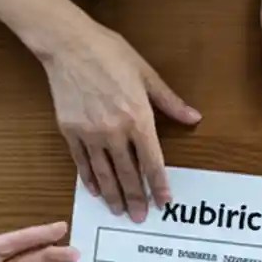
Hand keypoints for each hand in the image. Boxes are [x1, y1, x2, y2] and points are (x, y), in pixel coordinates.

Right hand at [40, 20, 201, 221]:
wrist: (68, 44)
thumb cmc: (109, 53)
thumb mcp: (146, 74)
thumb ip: (170, 102)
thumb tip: (193, 117)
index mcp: (137, 118)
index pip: (152, 161)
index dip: (158, 184)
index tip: (163, 202)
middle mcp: (114, 131)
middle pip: (128, 174)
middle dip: (136, 198)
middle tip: (140, 217)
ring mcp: (90, 133)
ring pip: (104, 173)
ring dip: (113, 195)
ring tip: (119, 211)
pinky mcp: (70, 131)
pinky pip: (82, 162)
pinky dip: (90, 179)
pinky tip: (96, 191)